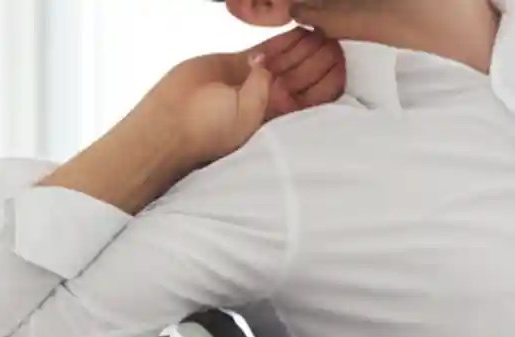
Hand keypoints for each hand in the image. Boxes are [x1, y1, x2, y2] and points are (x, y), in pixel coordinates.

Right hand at [152, 27, 345, 167]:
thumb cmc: (209, 130)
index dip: (328, 78)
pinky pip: (269, 49)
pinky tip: (301, 29)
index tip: (340, 61)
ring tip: (323, 30)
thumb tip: (268, 67)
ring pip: (290, 60)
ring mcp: (258, 80)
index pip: (312, 97)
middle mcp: (273, 99)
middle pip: (305, 75)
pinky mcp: (241, 65)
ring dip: (306, 46)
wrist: (174, 119)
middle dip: (322, 58)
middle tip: (335, 39)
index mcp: (280, 117)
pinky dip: (285, 40)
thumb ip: (262, 92)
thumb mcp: (246, 117)